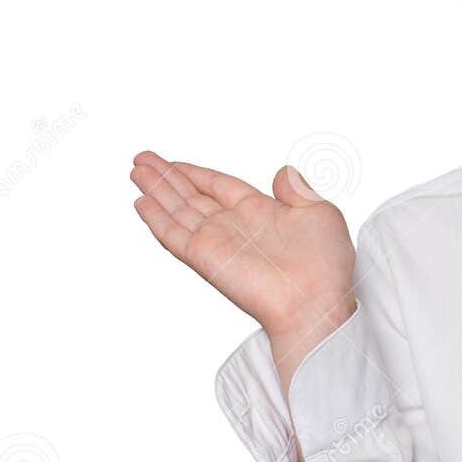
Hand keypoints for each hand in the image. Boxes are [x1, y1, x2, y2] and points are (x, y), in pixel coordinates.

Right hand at [130, 151, 357, 345]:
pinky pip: (174, 234)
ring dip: (156, 190)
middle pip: (191, 196)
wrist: (315, 301)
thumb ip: (297, 189)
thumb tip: (282, 172)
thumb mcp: (320, 213)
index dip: (195, 173)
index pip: (219, 186)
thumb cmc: (326, 265)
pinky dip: (156, 218)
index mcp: (261, 213)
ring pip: (178, 210)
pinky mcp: (205, 259)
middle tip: (141, 159)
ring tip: (135, 170)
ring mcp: (217, 243)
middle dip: (167, 177)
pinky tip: (141, 202)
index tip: (173, 162)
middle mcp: (234, 227)